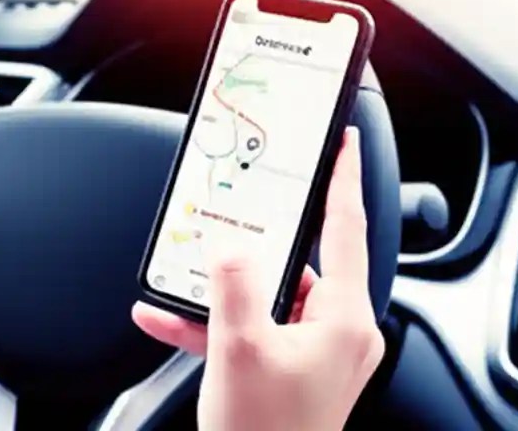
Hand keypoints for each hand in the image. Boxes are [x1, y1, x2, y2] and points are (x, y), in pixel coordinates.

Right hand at [133, 128, 383, 430]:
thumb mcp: (238, 350)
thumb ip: (233, 285)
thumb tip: (231, 244)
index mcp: (345, 320)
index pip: (348, 229)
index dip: (342, 179)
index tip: (342, 143)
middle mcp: (341, 334)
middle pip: (299, 267)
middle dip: (252, 250)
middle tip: (231, 221)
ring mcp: (318, 356)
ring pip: (270, 301)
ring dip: (223, 294)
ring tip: (181, 284)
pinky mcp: (294, 374)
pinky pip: (257, 332)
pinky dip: (218, 326)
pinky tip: (170, 319)